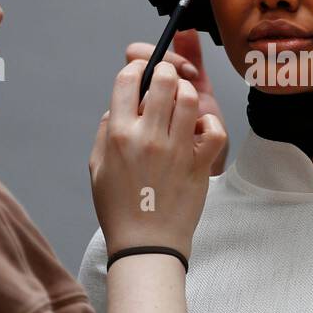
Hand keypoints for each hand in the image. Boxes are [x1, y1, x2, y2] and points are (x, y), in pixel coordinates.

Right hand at [88, 59, 225, 256]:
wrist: (146, 244)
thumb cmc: (119, 208)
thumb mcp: (97, 168)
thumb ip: (105, 132)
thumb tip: (117, 107)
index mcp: (118, 134)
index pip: (127, 80)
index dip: (136, 69)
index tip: (141, 73)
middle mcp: (148, 137)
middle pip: (163, 80)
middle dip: (166, 71)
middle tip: (167, 79)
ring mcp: (176, 150)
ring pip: (190, 98)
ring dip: (187, 92)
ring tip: (184, 101)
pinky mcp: (199, 164)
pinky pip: (214, 129)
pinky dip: (210, 123)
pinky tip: (200, 129)